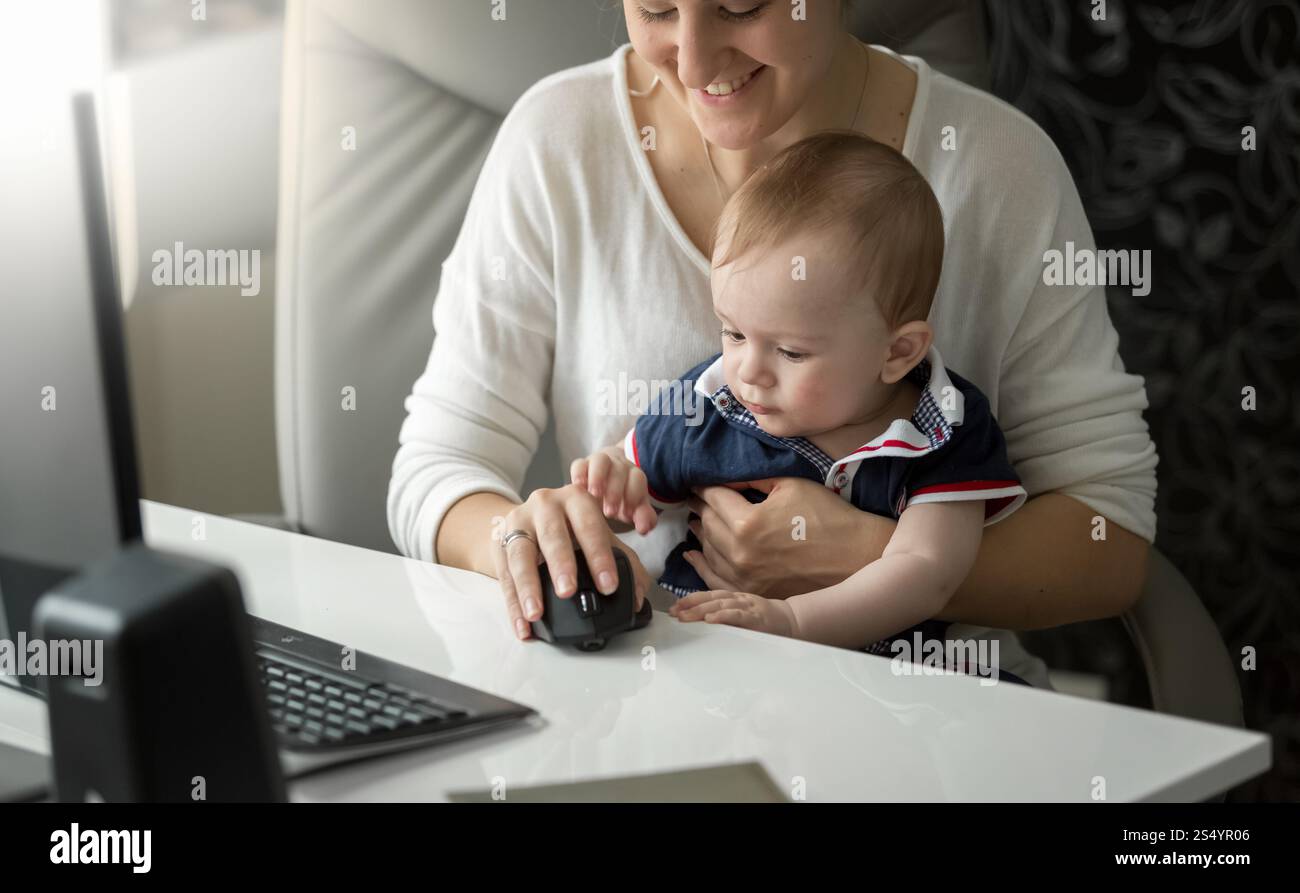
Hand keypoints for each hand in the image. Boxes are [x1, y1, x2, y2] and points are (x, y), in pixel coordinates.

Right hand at [490, 483, 651, 640]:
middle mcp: (545, 504)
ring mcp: (518, 522)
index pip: (590, 525)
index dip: (600, 555)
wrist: (528, 518)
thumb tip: (639, 597)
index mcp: (576, 499)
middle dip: (560, 564)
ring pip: (520, 554)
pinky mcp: (498, 542)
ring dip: (528, 586)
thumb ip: (623, 562)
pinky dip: (512, 604)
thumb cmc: (570, 528)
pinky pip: (503, 576)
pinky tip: (522, 625)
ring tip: (536, 614)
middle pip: (552, 535)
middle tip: (568, 591)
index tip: (608, 585)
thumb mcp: (598, 534)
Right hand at [570, 444, 657, 534]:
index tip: (627, 515)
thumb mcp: (634, 509)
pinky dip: (579, 474)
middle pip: (619, 469)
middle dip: (615, 490)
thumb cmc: (622, 499)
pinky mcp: (582, 466)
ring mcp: (600, 463)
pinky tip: (579, 487)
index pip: (637, 479)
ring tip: (594, 495)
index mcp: (634, 476)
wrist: (607, 481)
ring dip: (597, 477)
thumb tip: (645, 528)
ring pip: (600, 461)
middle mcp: (618, 466)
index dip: (633, 495)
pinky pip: (579, 464)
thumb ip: (643, 517)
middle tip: (609, 513)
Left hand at [669, 589, 798, 638]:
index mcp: (733, 597)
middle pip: (710, 599)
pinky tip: (710, 619)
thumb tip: (702, 620)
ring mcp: (747, 607)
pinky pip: (737, 616)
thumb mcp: (741, 612)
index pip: (708, 595)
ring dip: (701, 610)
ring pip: (720, 605)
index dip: (690, 599)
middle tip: (674, 613)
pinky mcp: (755, 618)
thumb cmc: (763, 618)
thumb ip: (724, 613)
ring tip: (685, 616)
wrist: (790, 620)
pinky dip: (723, 616)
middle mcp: (738, 599)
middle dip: (690, 605)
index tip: (674, 607)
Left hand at [683, 477, 892, 597]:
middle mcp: (740, 554)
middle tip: (695, 497)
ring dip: (699, 533)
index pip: (713, 498)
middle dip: (699, 507)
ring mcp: (744, 578)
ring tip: (695, 520)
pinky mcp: (752, 593)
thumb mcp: (790, 485)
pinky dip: (701, 564)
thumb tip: (725, 476)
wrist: (856, 557)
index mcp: (747, 523)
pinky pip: (715, 578)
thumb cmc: (827, 517)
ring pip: (708, 550)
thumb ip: (752, 478)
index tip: (698, 481)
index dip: (703, 487)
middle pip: (706, 523)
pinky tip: (693, 554)